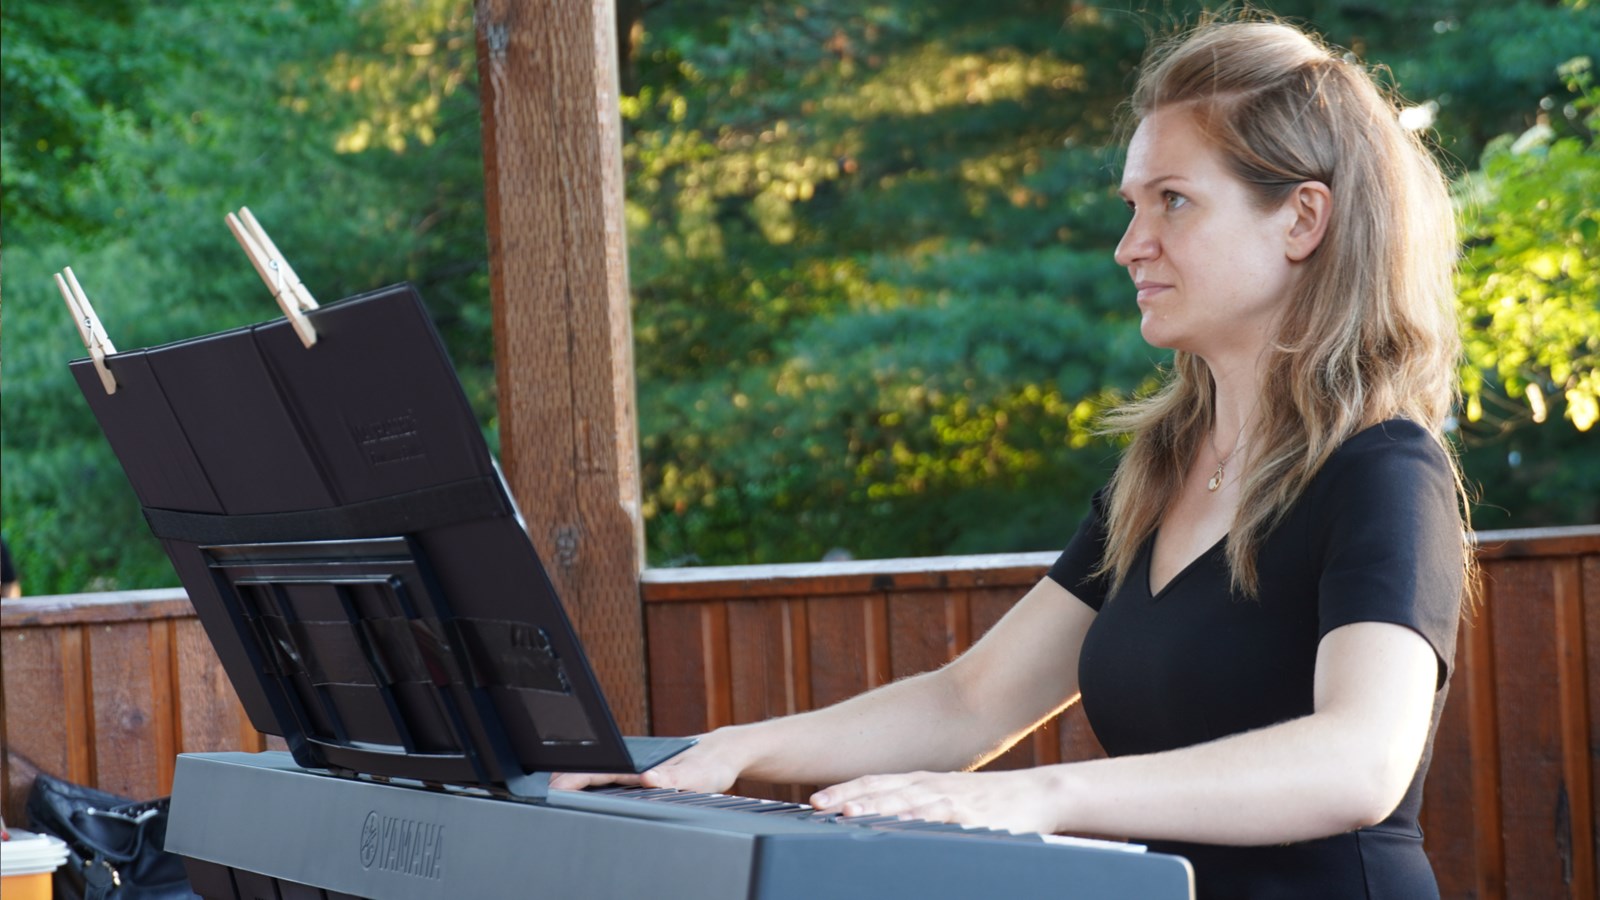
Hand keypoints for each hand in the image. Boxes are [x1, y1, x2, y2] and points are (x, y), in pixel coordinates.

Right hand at [549, 731, 745, 793]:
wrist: (722, 754)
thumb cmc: (711, 764)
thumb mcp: (698, 775)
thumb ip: (675, 778)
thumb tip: (648, 779)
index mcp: (641, 762)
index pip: (598, 770)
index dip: (572, 779)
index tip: (553, 787)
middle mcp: (634, 762)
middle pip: (591, 771)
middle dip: (564, 779)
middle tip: (542, 794)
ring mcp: (635, 767)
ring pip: (597, 772)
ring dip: (574, 780)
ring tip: (553, 793)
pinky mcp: (640, 773)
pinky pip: (609, 778)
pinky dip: (590, 783)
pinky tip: (582, 792)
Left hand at [809, 768, 1063, 835]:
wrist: (1035, 795)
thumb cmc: (986, 803)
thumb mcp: (943, 800)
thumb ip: (913, 807)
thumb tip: (880, 821)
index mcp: (920, 782)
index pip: (873, 782)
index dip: (843, 790)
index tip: (813, 801)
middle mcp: (930, 786)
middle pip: (881, 790)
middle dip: (847, 797)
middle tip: (817, 805)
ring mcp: (951, 799)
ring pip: (906, 801)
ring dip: (875, 806)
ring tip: (847, 813)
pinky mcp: (973, 816)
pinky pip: (942, 817)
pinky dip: (920, 820)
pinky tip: (903, 824)